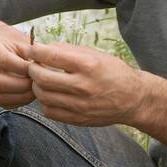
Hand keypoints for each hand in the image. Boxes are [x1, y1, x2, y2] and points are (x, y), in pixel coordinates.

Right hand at [0, 24, 34, 106]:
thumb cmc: (11, 41)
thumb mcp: (21, 39)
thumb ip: (32, 52)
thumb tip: (47, 68)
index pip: (4, 60)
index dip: (24, 68)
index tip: (39, 69)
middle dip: (21, 86)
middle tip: (38, 83)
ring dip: (20, 96)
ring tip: (36, 90)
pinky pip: (0, 102)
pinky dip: (17, 101)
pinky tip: (29, 95)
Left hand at [24, 41, 145, 126]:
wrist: (134, 99)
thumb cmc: (114, 72)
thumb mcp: (96, 55)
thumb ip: (69, 51)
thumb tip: (44, 47)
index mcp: (88, 65)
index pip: (52, 56)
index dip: (36, 51)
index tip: (32, 48)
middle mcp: (84, 86)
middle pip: (43, 78)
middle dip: (32, 69)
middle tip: (33, 65)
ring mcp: (80, 105)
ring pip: (43, 96)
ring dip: (36, 86)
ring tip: (40, 80)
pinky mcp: (78, 119)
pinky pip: (50, 112)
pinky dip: (44, 102)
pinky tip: (50, 95)